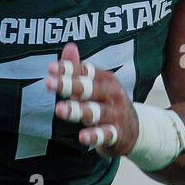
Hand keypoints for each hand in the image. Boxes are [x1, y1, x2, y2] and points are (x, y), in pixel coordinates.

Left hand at [45, 42, 138, 157]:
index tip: (50, 68)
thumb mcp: (95, 86)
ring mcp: (116, 114)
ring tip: (60, 110)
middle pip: (90, 88)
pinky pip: (106, 135)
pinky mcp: (118, 134)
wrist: (134, 130)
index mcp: (105, 79)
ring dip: (78, 110)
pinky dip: (95, 136)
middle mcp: (112, 94)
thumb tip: (69, 46)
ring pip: (96, 111)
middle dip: (70, 85)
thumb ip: (79, 69)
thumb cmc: (106, 103)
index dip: (68, 69)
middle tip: (49, 84)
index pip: (86, 71)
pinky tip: (82, 138)